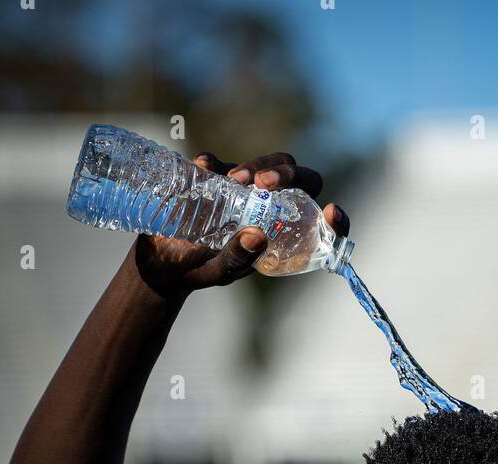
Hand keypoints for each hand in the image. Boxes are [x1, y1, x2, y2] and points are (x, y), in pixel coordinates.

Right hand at [131, 150, 350, 298]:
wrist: (161, 258)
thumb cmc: (198, 269)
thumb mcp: (219, 270)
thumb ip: (238, 257)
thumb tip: (257, 235)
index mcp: (284, 236)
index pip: (322, 224)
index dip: (336, 220)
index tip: (331, 212)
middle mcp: (273, 207)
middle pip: (301, 178)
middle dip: (288, 174)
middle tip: (264, 184)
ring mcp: (248, 188)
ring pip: (272, 163)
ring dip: (259, 165)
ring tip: (234, 181)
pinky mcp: (219, 174)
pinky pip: (224, 160)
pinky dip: (216, 161)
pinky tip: (204, 167)